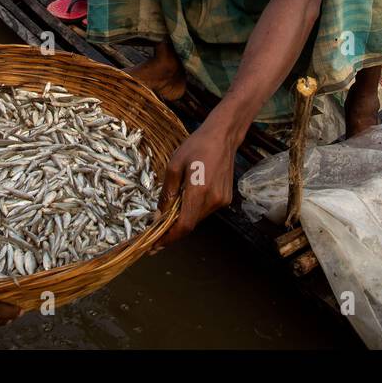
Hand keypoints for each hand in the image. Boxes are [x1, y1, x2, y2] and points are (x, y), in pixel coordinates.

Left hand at [153, 114, 240, 248]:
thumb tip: (159, 215)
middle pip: (190, 224)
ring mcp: (222, 200)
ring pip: (198, 218)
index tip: (156, 246)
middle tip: (157, 233)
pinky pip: (205, 210)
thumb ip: (167, 193)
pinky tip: (185, 202)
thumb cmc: (196, 146)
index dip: (169, 238)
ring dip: (183, 219)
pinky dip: (193, 211)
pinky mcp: (226, 198)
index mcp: (199, 191)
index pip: (184, 225)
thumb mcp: (174, 165)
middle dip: (173, 230)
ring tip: (169, 215)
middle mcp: (213, 200)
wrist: (223, 136)